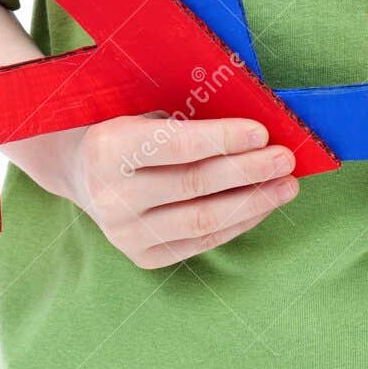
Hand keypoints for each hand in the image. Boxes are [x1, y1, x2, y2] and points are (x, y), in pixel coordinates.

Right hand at [65, 114, 299, 269]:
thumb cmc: (127, 128)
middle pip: (194, 185)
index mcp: (110, 148)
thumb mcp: (143, 111)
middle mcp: (113, 196)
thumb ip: (187, 118)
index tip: (262, 131)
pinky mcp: (143, 257)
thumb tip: (254, 129)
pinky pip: (201, 243)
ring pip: (202, 221)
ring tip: (286, 185)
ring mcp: (126, 234)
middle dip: (248, 171)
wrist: (80, 172)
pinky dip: (237, 223)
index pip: (176, 146)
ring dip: (252, 202)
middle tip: (286, 158)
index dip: (222, 139)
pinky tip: (263, 205)